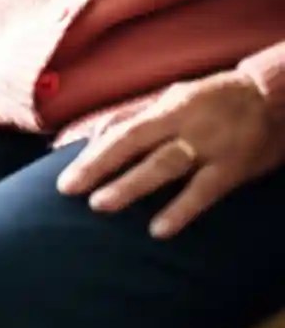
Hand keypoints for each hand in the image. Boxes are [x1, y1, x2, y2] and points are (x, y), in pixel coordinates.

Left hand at [57, 70, 284, 238]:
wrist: (277, 97)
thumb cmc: (215, 101)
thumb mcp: (173, 99)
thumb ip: (132, 117)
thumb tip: (90, 136)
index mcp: (168, 107)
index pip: (122, 131)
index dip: (92, 154)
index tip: (64, 179)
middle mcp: (186, 123)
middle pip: (135, 144)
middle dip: (99, 167)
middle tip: (69, 190)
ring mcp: (211, 145)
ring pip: (165, 164)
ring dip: (132, 185)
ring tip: (101, 205)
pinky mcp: (235, 167)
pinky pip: (204, 191)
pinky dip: (181, 209)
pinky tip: (158, 230)